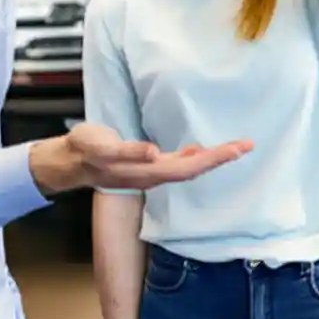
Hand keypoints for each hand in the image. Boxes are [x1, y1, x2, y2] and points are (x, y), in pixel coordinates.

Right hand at [31, 123, 253, 194]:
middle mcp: (154, 174)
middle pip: (196, 168)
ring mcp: (152, 171)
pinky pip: (178, 164)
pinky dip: (194, 157)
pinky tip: (200, 151)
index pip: (190, 167)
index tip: (238, 149)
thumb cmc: (86, 151)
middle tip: (247, 145)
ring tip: (233, 149)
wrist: (72, 162)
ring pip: (189, 168)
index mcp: (148, 170)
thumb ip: (127, 152)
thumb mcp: (102, 147)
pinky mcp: (147, 165)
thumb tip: (153, 153)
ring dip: (211, 158)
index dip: (215, 158)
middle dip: (222, 157)